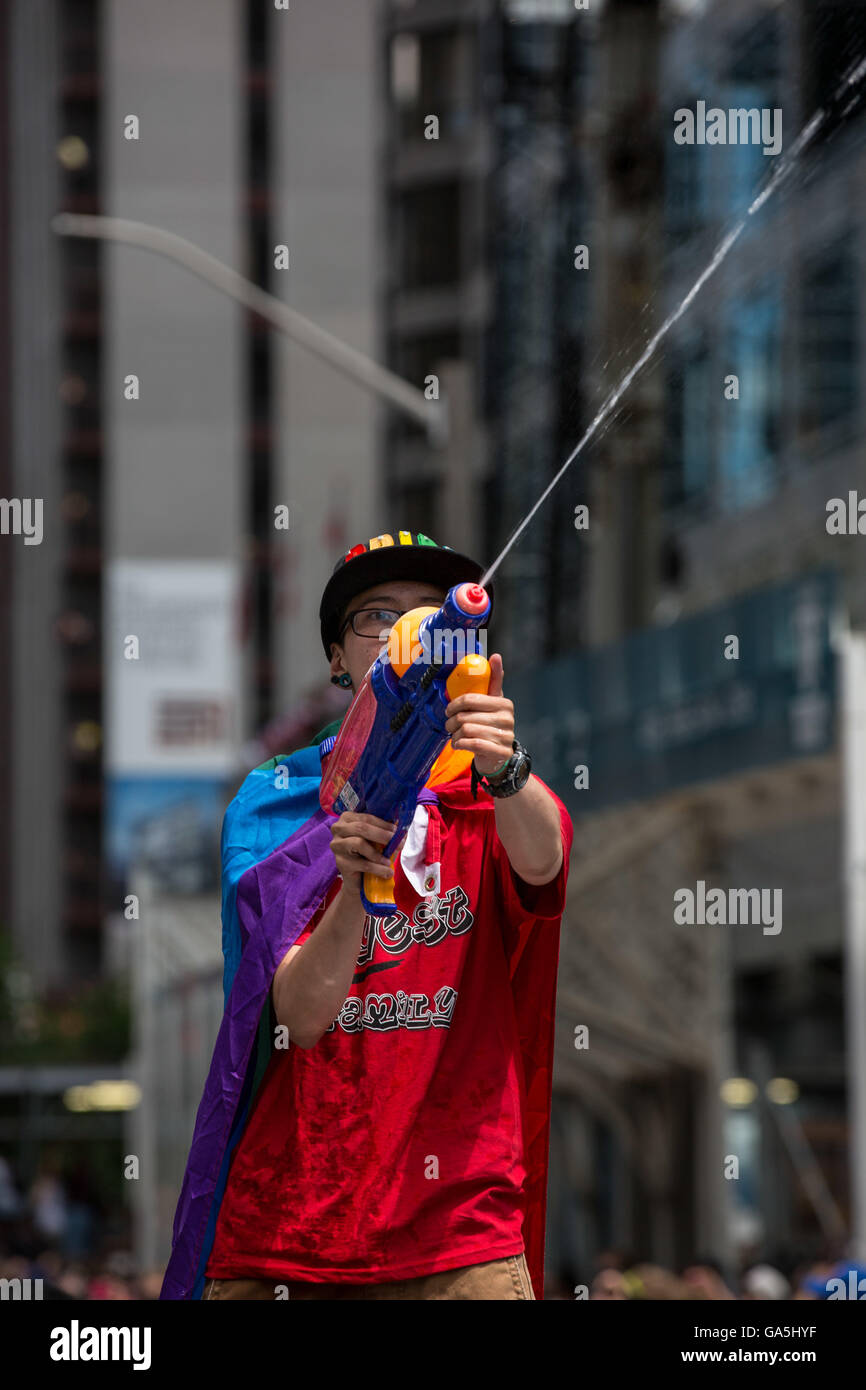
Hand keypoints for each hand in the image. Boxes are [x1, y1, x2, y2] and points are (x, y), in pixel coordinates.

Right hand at [329, 812, 399, 895]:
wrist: (359, 880)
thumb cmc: (369, 855)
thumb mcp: (379, 841)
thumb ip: (388, 833)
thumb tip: (404, 830)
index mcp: (348, 818)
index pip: (367, 818)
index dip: (384, 825)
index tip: (398, 832)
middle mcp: (338, 829)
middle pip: (362, 828)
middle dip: (383, 836)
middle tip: (399, 844)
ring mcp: (337, 846)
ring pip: (359, 843)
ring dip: (379, 854)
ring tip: (389, 862)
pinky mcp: (340, 863)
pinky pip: (362, 863)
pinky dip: (378, 868)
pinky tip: (387, 872)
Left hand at [444, 653, 514, 776]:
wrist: (497, 755)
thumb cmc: (490, 725)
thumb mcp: (492, 703)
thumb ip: (493, 681)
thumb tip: (496, 656)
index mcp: (504, 703)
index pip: (471, 699)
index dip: (455, 705)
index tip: (449, 710)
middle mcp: (508, 719)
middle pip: (466, 716)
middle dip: (452, 722)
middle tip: (450, 726)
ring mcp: (506, 737)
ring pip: (467, 731)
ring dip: (455, 735)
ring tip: (455, 736)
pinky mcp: (501, 752)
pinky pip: (473, 745)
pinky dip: (461, 745)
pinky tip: (459, 744)